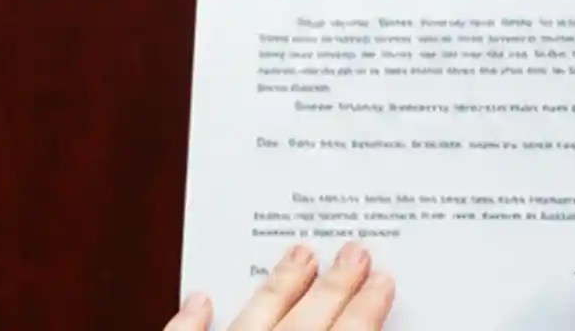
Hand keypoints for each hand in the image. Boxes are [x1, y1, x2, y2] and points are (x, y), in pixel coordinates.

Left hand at [164, 242, 393, 330]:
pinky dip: (192, 321)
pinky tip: (199, 298)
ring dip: (279, 286)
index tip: (382, 280)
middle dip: (334, 284)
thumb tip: (376, 326)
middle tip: (353, 250)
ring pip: (252, 320)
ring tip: (298, 253)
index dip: (368, 307)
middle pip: (307, 321)